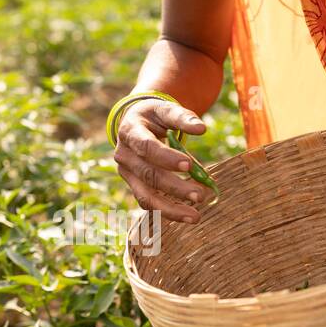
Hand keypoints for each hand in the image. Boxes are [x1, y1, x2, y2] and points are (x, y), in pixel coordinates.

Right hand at [113, 97, 207, 221]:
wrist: (134, 123)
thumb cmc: (153, 116)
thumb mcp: (165, 109)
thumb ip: (182, 117)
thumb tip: (201, 129)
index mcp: (130, 132)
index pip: (146, 147)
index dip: (166, 158)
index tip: (189, 166)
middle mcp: (124, 155)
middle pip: (149, 175)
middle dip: (175, 187)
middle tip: (201, 195)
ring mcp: (127, 174)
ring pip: (146, 197)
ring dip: (171, 209)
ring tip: (196, 217)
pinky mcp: (134, 186)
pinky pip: (148, 203)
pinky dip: (167, 212)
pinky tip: (187, 215)